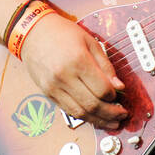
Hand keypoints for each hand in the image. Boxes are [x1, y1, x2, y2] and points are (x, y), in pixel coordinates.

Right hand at [19, 14, 127, 129]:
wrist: (33, 32)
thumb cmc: (61, 33)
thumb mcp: (90, 41)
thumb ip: (105, 65)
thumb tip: (118, 86)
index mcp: (78, 60)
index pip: (102, 89)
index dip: (114, 95)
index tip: (119, 94)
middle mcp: (64, 76)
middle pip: (92, 104)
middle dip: (111, 113)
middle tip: (122, 114)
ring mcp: (54, 87)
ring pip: (80, 112)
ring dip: (98, 120)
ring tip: (111, 121)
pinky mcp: (48, 93)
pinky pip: (68, 110)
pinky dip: (84, 116)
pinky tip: (94, 117)